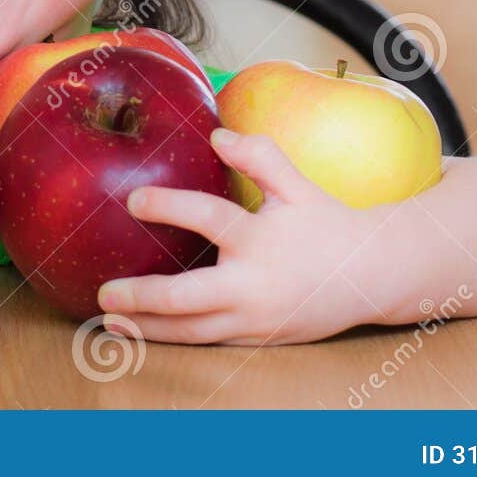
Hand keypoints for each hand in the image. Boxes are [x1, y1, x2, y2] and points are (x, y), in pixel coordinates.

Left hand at [96, 127, 382, 344]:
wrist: (371, 277)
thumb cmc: (327, 225)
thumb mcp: (298, 186)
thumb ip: (260, 157)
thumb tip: (216, 133)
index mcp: (259, 241)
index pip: (207, 218)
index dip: (167, 206)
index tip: (132, 199)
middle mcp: (251, 286)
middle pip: (186, 300)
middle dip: (142, 297)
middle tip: (105, 292)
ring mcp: (252, 320)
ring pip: (191, 332)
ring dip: (148, 328)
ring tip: (110, 321)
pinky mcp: (255, 340)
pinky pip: (207, 342)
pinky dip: (173, 339)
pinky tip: (145, 332)